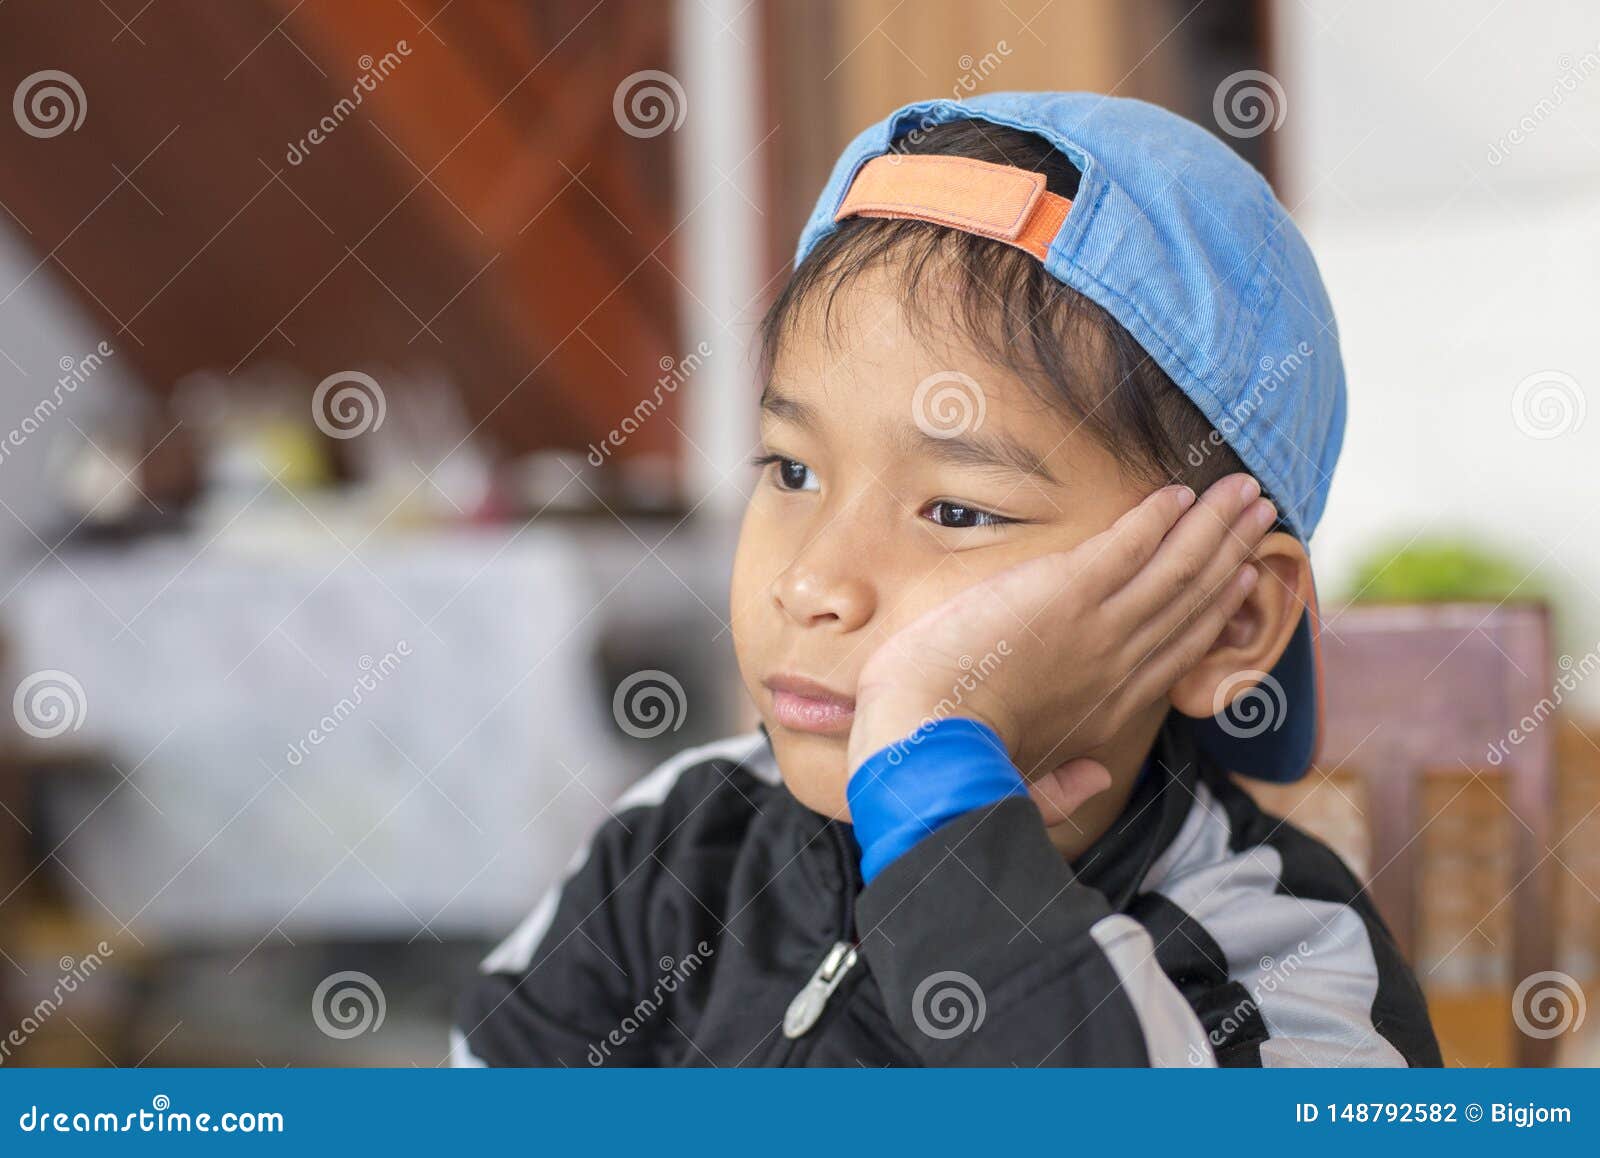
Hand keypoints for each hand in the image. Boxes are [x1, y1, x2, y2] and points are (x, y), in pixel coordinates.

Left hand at [847, 474, 1276, 803]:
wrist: (928, 738)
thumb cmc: (952, 761)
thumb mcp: (1019, 784)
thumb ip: (1064, 787)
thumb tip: (1099, 782)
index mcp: (1110, 709)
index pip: (1180, 648)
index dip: (1218, 607)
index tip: (1243, 576)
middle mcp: (1119, 665)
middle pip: (1192, 598)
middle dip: (1231, 551)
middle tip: (1260, 513)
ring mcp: (1098, 627)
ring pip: (1175, 567)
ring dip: (1212, 522)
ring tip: (1242, 488)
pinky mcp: (1067, 592)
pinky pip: (1129, 545)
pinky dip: (1158, 518)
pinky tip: (1178, 493)